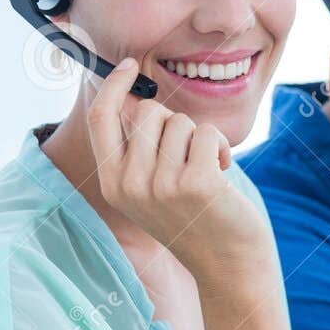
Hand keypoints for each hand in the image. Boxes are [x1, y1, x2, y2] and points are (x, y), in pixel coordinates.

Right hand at [86, 58, 271, 275]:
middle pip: (148, 112)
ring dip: (200, 139)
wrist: (228, 264)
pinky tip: (221, 176)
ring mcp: (162, 185)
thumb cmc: (195, 218)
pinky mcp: (197, 183)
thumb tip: (136, 98)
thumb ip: (138, 149)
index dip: (114, 85)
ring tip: (205, 171)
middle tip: (188, 156)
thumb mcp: (151, 188)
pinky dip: (220, 147)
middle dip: (175, 123)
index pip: (101, 118)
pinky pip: (207, 133)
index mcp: (113, 185)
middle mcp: (131, 185)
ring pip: (180, 121)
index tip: (130, 65)